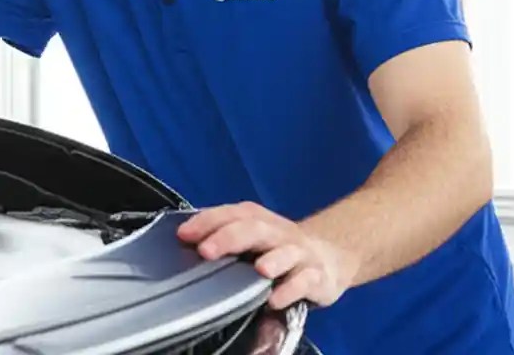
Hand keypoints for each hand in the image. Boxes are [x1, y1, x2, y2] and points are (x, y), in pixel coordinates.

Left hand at [176, 201, 359, 309]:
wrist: (329, 256)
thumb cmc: (278, 248)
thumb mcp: (252, 235)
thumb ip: (224, 236)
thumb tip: (185, 241)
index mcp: (257, 220)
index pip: (231, 214)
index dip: (207, 221)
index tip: (184, 234)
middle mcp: (278, 233)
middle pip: (254, 229)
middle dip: (229, 238)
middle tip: (207, 251)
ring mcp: (299, 254)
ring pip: (286, 253)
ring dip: (273, 260)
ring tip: (259, 270)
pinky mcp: (316, 276)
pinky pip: (305, 282)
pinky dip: (290, 290)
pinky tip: (275, 299)